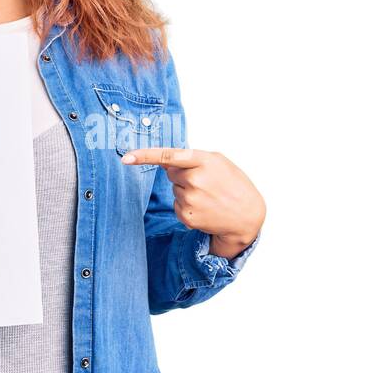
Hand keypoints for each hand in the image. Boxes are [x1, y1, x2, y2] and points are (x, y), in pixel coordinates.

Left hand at [121, 147, 264, 257]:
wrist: (247, 216)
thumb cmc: (233, 184)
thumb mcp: (219, 162)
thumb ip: (192, 157)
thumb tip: (165, 164)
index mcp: (203, 161)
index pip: (168, 156)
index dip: (145, 156)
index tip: (126, 157)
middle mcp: (195, 180)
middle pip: (171, 173)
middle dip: (183, 175)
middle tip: (206, 182)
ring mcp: (190, 200)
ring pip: (174, 190)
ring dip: (186, 191)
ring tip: (208, 196)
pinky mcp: (187, 216)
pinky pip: (176, 205)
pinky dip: (187, 206)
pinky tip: (205, 208)